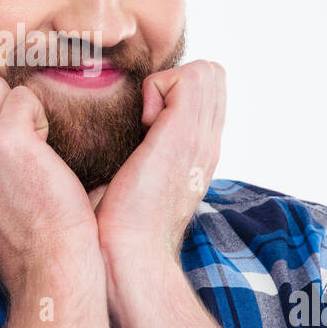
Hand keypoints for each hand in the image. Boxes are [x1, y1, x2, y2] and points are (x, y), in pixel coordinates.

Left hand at [90, 60, 225, 265]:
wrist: (132, 256)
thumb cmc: (120, 229)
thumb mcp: (138, 185)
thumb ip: (140, 160)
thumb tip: (115, 146)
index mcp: (198, 154)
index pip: (207, 94)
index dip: (175, 90)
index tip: (146, 120)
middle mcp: (207, 143)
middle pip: (212, 76)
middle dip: (173, 80)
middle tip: (145, 116)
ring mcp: (201, 139)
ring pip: (206, 72)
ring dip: (167, 83)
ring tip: (144, 120)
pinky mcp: (184, 135)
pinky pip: (187, 78)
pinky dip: (157, 87)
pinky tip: (141, 124)